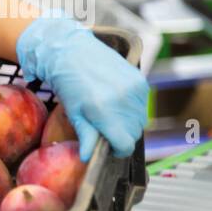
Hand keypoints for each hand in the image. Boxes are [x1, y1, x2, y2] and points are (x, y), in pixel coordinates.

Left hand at [16, 14, 148, 160]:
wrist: (72, 52)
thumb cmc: (68, 85)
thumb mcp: (73, 113)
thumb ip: (85, 136)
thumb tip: (88, 157)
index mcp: (105, 111)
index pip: (126, 143)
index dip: (118, 150)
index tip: (110, 148)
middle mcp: (124, 100)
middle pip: (134, 133)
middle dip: (122, 136)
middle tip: (106, 130)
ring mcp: (134, 89)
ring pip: (141, 120)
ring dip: (129, 123)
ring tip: (109, 114)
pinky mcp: (140, 80)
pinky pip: (143, 105)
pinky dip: (133, 109)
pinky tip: (115, 101)